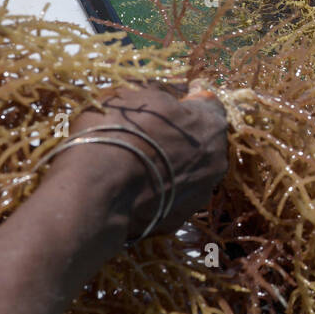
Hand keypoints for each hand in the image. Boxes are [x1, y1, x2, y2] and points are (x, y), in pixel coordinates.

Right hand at [63, 85, 229, 240]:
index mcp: (210, 123)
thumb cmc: (117, 131)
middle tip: (152, 134)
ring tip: (140, 164)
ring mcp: (201, 192)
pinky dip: (159, 192)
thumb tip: (166, 96)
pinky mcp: (181, 219)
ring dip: (173, 166)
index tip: (176, 101)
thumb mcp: (132, 95)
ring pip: (190, 172)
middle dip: (183, 136)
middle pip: (203, 141)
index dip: (191, 101)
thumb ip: (157, 94)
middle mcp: (216, 159)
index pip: (209, 104)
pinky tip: (136, 189)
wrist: (98, 191)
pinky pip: (172, 198)